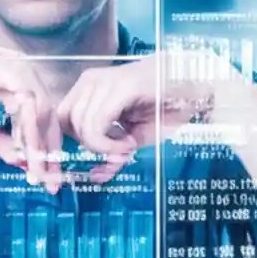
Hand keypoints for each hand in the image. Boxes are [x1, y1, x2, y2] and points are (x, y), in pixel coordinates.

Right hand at [0, 51, 62, 190]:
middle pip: (48, 115)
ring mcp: (12, 70)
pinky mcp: (2, 71)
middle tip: (50, 182)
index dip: (48, 149)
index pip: (42, 118)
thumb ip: (6, 145)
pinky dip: (28, 128)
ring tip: (36, 171)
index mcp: (15, 85)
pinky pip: (26, 102)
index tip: (49, 179)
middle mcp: (18, 74)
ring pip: (41, 110)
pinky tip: (23, 149)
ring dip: (40, 144)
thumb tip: (28, 164)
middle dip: (50, 152)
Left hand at [56, 52, 217, 183]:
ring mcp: (104, 81)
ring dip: (102, 146)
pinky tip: (129, 142)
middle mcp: (92, 81)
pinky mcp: (120, 87)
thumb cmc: (165, 111)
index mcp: (89, 88)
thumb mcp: (132, 137)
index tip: (86, 159)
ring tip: (127, 146)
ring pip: (81, 126)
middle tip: (116, 153)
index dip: (66, 143)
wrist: (197, 91)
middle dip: (88, 146)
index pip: (59, 117)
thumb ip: (110, 155)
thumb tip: (94, 177)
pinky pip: (96, 125)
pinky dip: (108, 143)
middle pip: (65, 123)